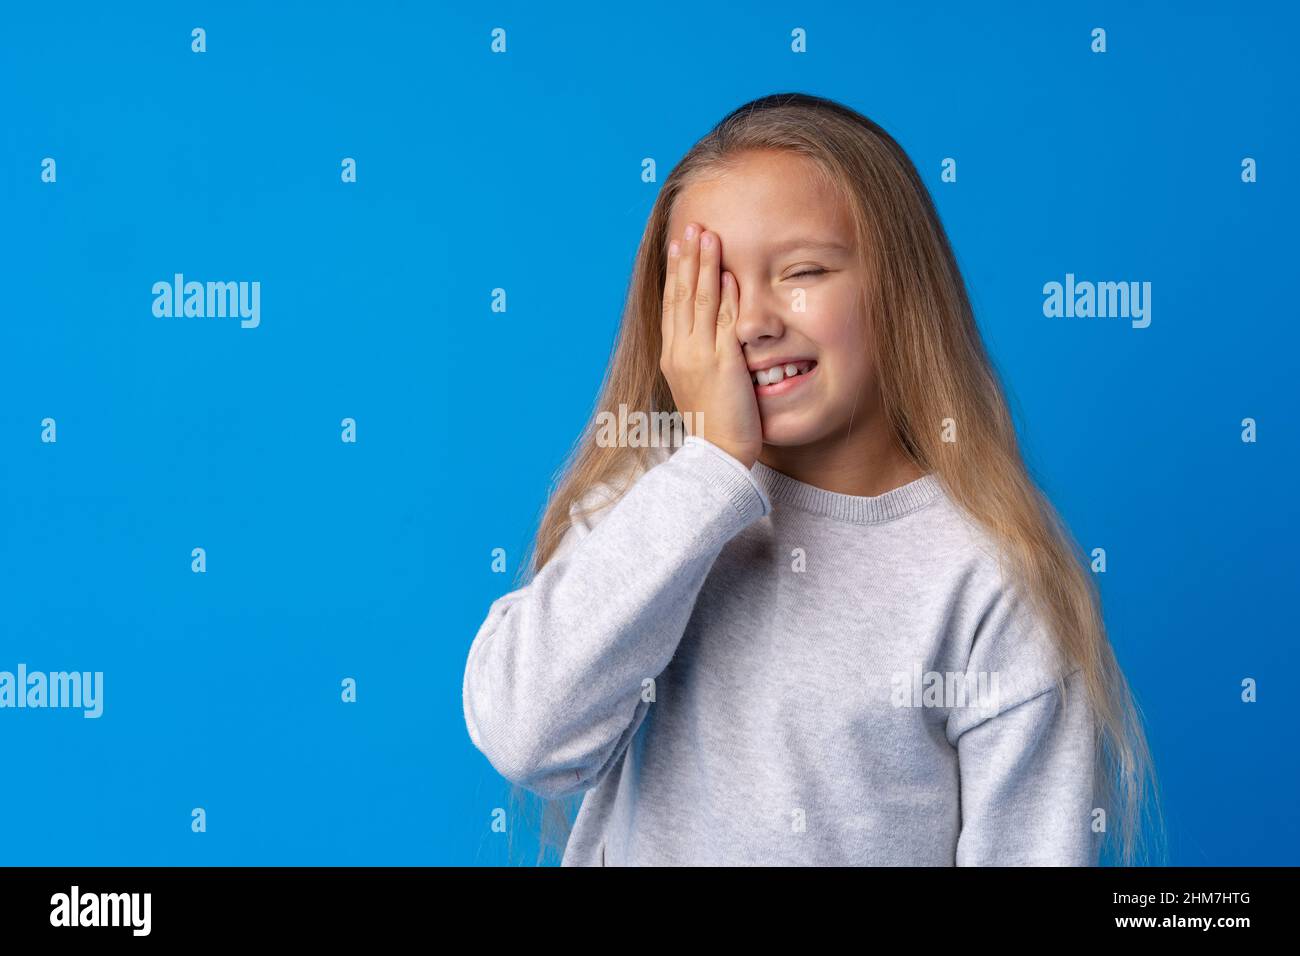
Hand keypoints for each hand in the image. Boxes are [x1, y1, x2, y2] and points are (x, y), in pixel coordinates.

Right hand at [659, 222, 761, 468]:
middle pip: (682, 295)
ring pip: (701, 302)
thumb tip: (712, 330)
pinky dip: (726, 296)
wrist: (715, 456)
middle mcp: (681, 352)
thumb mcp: (699, 385)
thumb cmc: (712, 425)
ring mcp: (699, 357)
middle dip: (687, 258)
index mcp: (672, 356)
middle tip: (692, 226)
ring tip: (709, 236)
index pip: (673, 304)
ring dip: (705, 266)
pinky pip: (724, 323)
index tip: (680, 245)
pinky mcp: (722, 365)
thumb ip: (701, 355)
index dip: (676, 272)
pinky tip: (728, 273)